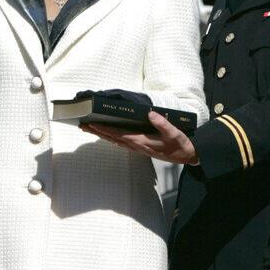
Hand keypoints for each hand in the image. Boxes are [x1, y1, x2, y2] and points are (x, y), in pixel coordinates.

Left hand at [82, 111, 199, 164]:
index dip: (105, 129)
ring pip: (115, 141)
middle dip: (97, 132)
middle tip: (82, 126)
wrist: (187, 156)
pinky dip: (111, 138)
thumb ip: (162, 123)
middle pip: (113, 139)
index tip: (93, 124)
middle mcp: (137, 146)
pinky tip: (107, 135)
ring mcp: (138, 148)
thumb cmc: (180, 144)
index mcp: (143, 141)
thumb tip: (150, 113)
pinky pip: (121, 143)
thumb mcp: (174, 133)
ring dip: (102, 135)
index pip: (119, 135)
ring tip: (90, 129)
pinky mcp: (141, 148)